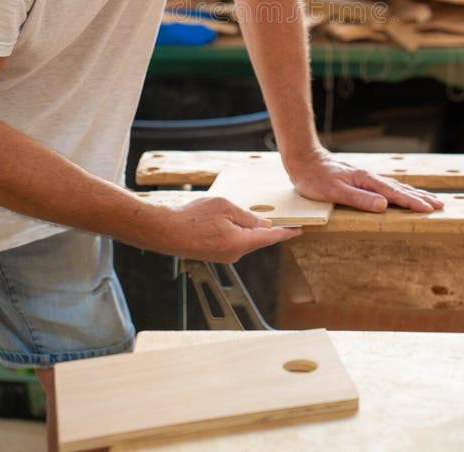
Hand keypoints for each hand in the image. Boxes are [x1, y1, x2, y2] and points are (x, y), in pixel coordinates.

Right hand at [151, 195, 300, 262]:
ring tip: (229, 213)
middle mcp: (234, 254)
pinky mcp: (214, 255)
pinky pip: (231, 242)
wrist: (165, 231)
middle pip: (256, 239)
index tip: (298, 231)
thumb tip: (262, 225)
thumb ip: (246, 217)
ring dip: (243, 228)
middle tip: (268, 215)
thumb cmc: (192, 217)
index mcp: (239, 242)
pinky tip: (222, 221)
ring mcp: (223, 257)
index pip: (269, 238)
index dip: (285, 233)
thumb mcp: (224, 207)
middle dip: (263, 228)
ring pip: (243, 240)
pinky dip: (233, 231)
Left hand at [287, 149, 444, 213]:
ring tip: (430, 200)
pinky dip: (401, 192)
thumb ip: (359, 199)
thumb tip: (384, 205)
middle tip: (441, 205)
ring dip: (414, 194)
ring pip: (396, 187)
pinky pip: (388, 187)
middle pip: (401, 189)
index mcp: (367, 181)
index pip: (395, 194)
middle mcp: (370, 178)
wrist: (304, 160)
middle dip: (421, 198)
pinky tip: (403, 195)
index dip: (413, 203)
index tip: (430, 209)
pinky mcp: (362, 180)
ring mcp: (367, 178)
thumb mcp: (334, 191)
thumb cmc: (315, 178)